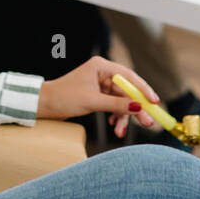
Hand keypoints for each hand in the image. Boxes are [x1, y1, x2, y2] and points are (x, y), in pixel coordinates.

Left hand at [36, 56, 159, 138]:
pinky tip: (113, 126)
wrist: (44, 105)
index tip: (155, 103)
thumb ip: (117, 104)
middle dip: (136, 108)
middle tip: (148, 123)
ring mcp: (101, 84)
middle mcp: (103, 73)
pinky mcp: (98, 94)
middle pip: (127, 91)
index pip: (129, 77)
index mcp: (101, 66)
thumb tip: (139, 107)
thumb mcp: (92, 101)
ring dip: (123, 117)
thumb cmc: (63, 98)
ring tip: (120, 132)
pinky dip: (115, 116)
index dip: (144, 90)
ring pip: (121, 101)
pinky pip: (113, 105)